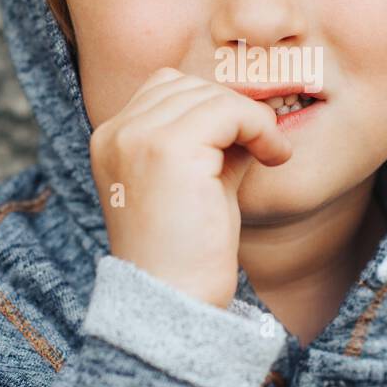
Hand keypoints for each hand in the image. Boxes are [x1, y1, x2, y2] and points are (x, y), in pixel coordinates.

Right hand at [88, 67, 291, 307]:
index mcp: (111, 140)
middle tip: (264, 148)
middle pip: (188, 85)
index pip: (166, 87)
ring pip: (213, 95)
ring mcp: (138, 137)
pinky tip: (274, 157)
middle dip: (233, 111)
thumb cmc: (189, 250)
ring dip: (252, 120)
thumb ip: (215, 139)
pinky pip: (230, 110)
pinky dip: (260, 127)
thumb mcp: (198, 180)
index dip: (212, 106)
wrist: (174, 301)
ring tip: (270, 155)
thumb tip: (254, 107)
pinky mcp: (169, 148)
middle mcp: (115, 133)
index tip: (243, 141)